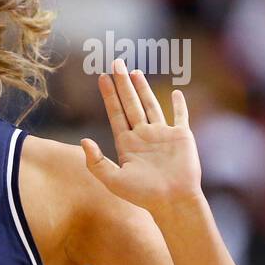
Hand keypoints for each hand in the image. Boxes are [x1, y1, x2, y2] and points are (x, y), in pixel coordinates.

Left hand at [82, 58, 201, 214]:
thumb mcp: (112, 179)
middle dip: (122, 84)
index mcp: (126, 143)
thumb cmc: (142, 195)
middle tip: (115, 63)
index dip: (108, 95)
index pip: (115, 113)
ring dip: (143, 88)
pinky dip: (179, 104)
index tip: (102, 78)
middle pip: (131, 103)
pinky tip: (176, 92)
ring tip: (134, 72)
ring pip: (151, 105)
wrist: (172, 201)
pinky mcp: (181, 137)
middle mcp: (143, 135)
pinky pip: (180, 116)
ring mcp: (162, 135)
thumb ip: (96, 161)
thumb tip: (83, 140)